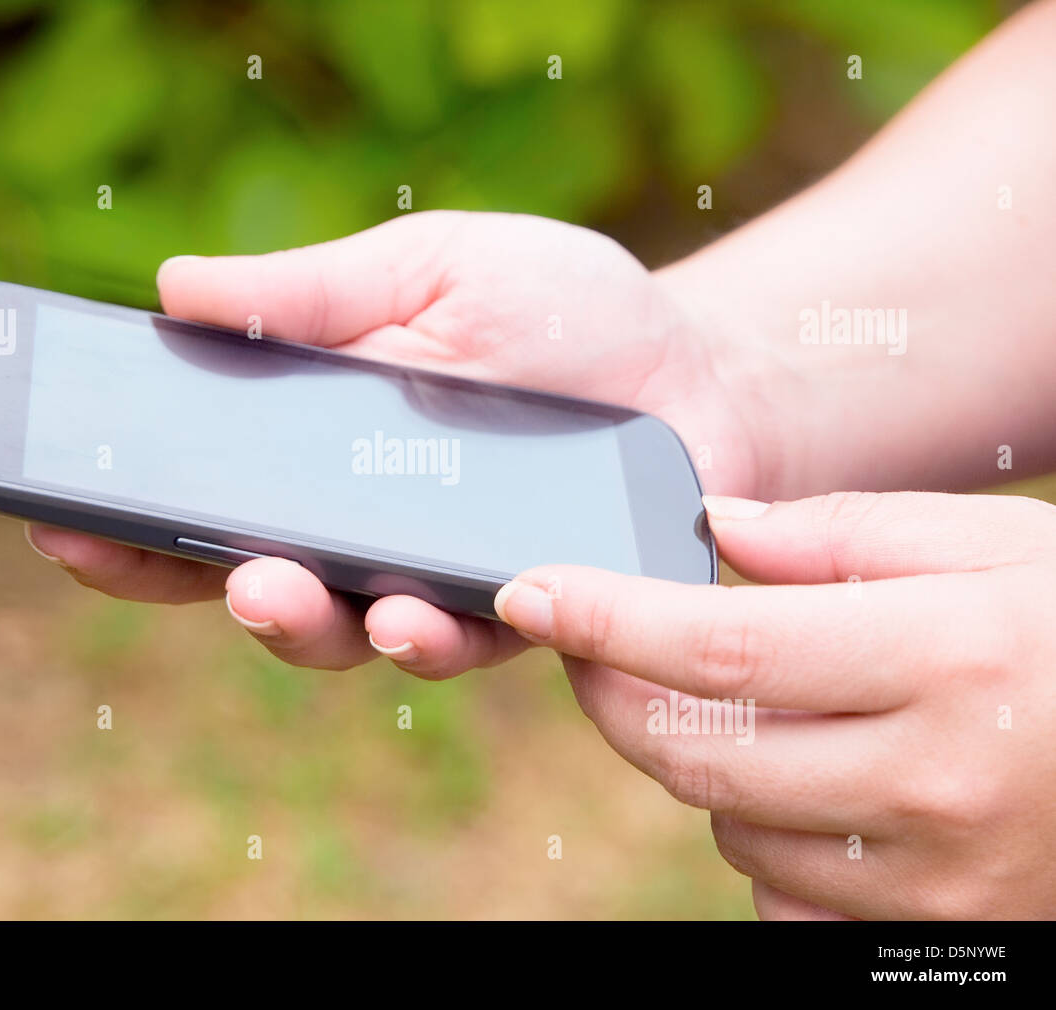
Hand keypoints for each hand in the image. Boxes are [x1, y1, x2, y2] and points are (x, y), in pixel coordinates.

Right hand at [28, 210, 782, 673]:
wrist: (697, 364)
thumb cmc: (563, 310)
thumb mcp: (430, 268)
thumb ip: (313, 293)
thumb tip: (173, 287)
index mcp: (324, 451)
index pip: (202, 500)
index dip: (126, 519)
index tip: (55, 515)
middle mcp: (369, 531)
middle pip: (254, 584)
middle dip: (200, 585)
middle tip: (169, 557)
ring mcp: (442, 578)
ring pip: (349, 635)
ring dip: (306, 624)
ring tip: (288, 590)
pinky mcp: (526, 611)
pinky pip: (465, 642)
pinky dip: (433, 633)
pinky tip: (422, 609)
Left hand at [492, 490, 1055, 918]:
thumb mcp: (993, 547)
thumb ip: (841, 534)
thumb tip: (711, 527)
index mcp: (948, 663)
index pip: (724, 648)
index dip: (606, 618)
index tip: (527, 593)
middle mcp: (933, 786)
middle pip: (697, 754)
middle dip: (614, 693)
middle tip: (594, 642)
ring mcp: (933, 883)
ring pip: (729, 825)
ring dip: (703, 761)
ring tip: (764, 703)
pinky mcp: (929, 939)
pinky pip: (780, 894)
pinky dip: (765, 832)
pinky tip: (819, 782)